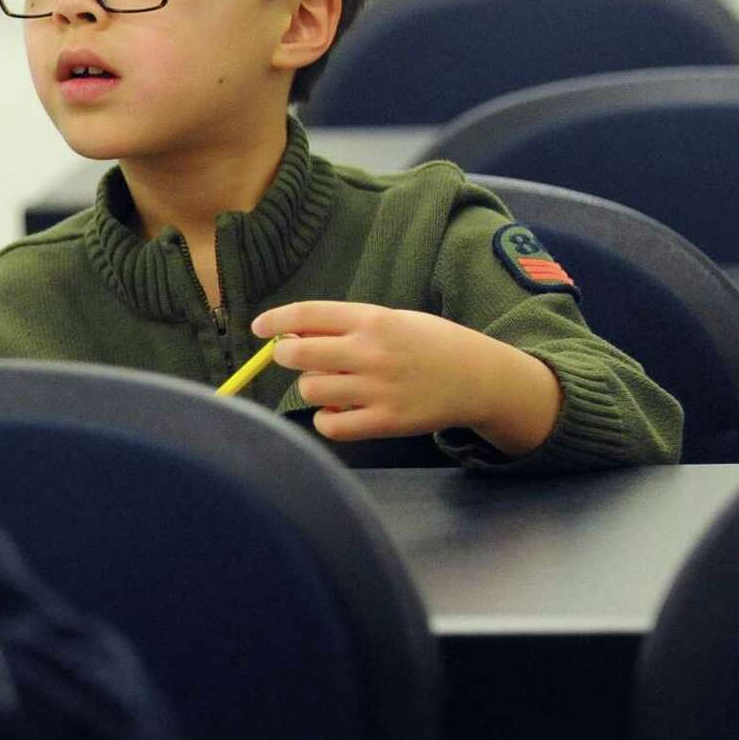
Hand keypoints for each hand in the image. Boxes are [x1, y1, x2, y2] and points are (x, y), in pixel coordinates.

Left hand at [252, 301, 560, 454]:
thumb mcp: (392, 320)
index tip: (259, 327)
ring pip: (309, 389)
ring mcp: (379, 388)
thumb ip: (345, 326)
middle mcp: (372, 352)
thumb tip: (290, 335)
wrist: (480, 378)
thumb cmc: (428, 344)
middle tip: (296, 357)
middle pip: (297, 354)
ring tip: (334, 385)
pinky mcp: (386, 422)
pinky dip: (327, 419)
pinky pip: (330, 425)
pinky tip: (340, 411)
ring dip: (311, 388)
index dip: (275, 320)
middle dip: (286, 355)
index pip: (307, 315)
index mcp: (373, 319)